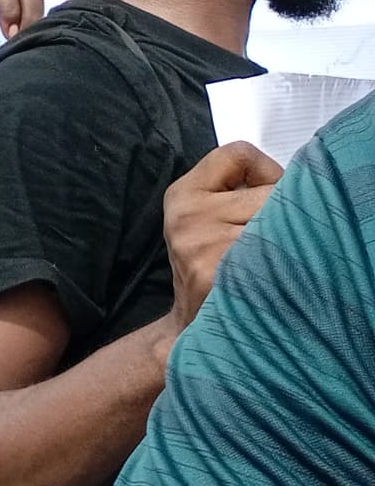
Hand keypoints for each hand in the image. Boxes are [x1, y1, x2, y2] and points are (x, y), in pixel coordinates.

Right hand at [162, 141, 281, 343]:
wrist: (195, 331)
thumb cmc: (215, 268)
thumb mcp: (206, 220)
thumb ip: (236, 190)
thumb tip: (302, 176)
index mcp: (182, 195)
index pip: (238, 154)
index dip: (264, 172)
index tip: (264, 200)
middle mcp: (187, 216)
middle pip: (270, 189)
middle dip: (284, 211)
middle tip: (275, 238)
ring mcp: (202, 245)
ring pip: (280, 220)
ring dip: (290, 239)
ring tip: (276, 259)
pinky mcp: (221, 274)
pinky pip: (279, 252)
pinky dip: (289, 262)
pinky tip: (276, 275)